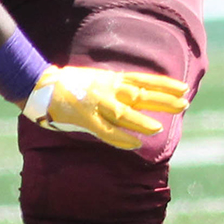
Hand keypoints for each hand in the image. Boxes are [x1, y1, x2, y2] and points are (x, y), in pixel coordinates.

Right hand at [24, 66, 188, 149]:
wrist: (39, 84)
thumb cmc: (70, 84)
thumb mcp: (99, 79)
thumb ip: (117, 87)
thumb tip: (139, 96)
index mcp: (112, 79)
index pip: (144, 80)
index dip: (164, 84)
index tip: (184, 88)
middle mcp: (107, 89)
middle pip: (140, 94)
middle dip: (163, 100)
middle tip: (184, 104)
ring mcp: (96, 104)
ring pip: (123, 113)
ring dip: (141, 121)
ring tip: (159, 127)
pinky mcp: (83, 118)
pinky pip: (105, 131)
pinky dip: (120, 138)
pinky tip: (135, 145)